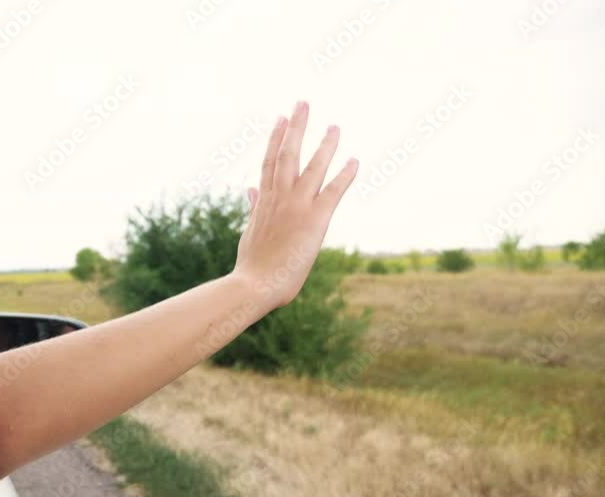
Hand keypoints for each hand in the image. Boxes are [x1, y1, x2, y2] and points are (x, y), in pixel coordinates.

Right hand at [233, 101, 358, 310]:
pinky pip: (333, 192)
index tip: (281, 118)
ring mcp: (297, 206)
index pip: (270, 162)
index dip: (276, 138)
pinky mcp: (314, 220)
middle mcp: (279, 198)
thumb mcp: (250, 230)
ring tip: (335, 126)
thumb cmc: (252, 266)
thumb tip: (250, 189)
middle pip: (287, 154)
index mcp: (264, 201)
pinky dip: (344, 175)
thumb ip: (254, 206)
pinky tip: (355, 161)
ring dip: (324, 145)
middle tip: (302, 103)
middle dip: (296, 127)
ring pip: (312, 167)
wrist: (253, 285)